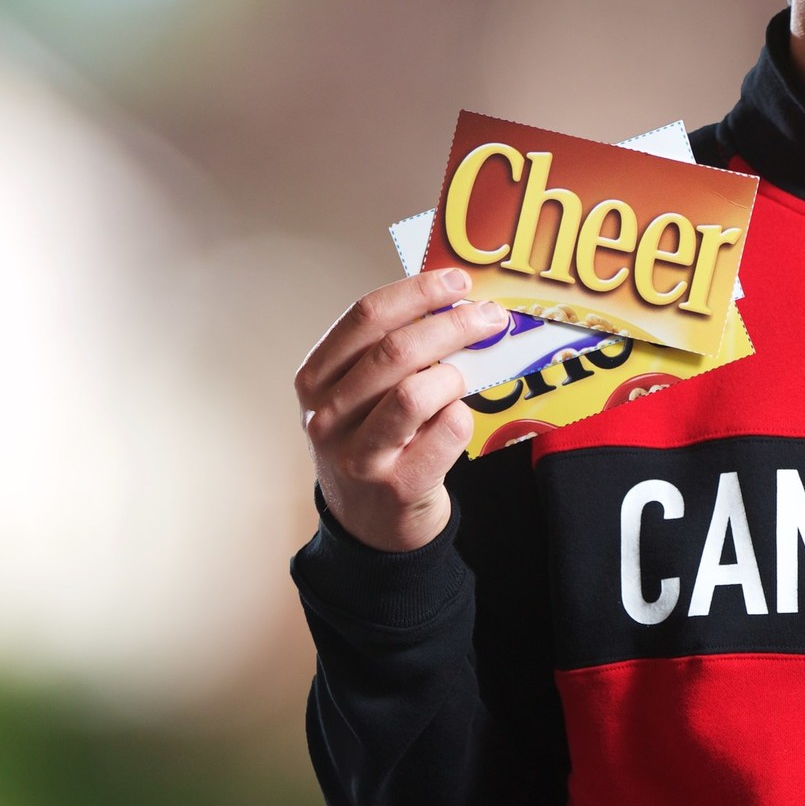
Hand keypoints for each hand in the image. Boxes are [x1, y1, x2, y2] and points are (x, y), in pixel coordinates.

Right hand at [294, 266, 512, 551]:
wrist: (370, 524)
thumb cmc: (372, 442)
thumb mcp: (359, 396)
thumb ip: (387, 353)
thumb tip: (454, 300)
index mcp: (315, 380)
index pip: (365, 317)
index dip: (417, 291)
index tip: (457, 281)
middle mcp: (326, 417)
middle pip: (396, 349)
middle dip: (454, 324)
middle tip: (489, 317)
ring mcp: (359, 455)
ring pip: (418, 391)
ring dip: (455, 376)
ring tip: (463, 380)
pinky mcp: (397, 486)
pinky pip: (448, 431)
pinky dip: (462, 418)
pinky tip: (455, 422)